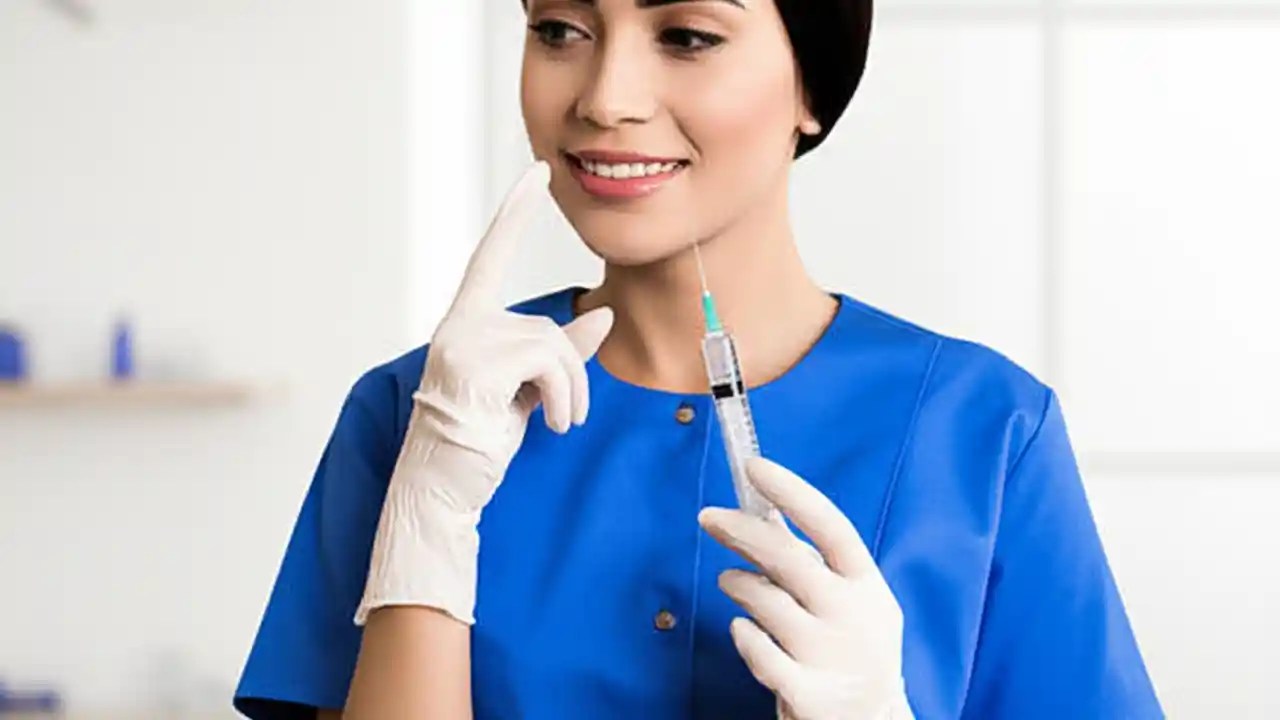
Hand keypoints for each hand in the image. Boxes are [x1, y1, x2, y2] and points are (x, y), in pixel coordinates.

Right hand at [355, 160, 613, 625]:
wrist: (443, 487)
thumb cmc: (480, 439)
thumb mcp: (528, 389)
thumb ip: (561, 351)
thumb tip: (605, 311)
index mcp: (467, 322)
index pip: (492, 254)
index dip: (515, 213)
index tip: (538, 171)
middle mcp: (460, 325)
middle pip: (547, 325)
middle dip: (573, 372)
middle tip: (569, 415)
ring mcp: (462, 343)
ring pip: (552, 345)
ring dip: (572, 390)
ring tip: (561, 423)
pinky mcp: (473, 366)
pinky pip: (547, 363)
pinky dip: (564, 397)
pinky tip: (552, 425)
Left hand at [698, 457, 912, 719]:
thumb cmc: (847, 647)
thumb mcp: (843, 598)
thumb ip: (807, 559)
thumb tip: (762, 509)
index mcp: (867, 585)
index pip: (831, 526)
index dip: (794, 492)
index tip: (755, 466)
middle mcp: (855, 617)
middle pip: (788, 559)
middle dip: (741, 531)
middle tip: (708, 517)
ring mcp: (833, 657)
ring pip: (764, 603)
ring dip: (739, 585)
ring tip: (732, 583)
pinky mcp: (810, 693)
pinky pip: (756, 649)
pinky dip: (742, 634)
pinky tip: (743, 630)